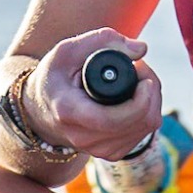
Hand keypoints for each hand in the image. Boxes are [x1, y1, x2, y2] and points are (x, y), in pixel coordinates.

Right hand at [24, 27, 162, 159]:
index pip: (111, 119)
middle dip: (151, 92)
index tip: (145, 80)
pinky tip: (139, 97)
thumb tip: (141, 49)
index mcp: (69, 112)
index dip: (138, 102)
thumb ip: (103, 40)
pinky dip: (148, 113)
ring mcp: (97, 149)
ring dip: (153, 101)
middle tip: (141, 69)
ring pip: (146, 129)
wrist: (40, 110)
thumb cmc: (56, 76)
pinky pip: (143, 135)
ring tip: (139, 79)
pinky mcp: (110, 152)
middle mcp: (83, 138)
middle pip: (136, 123)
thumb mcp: (69, 50)